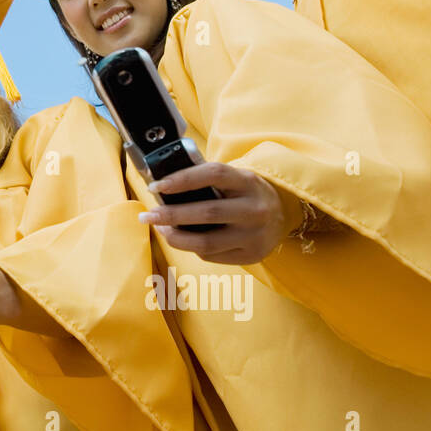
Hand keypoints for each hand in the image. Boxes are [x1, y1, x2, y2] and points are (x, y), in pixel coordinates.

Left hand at [138, 163, 290, 264]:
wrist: (283, 214)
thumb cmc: (245, 193)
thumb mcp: (235, 178)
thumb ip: (206, 179)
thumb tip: (162, 184)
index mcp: (248, 182)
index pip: (213, 175)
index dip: (182, 179)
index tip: (155, 186)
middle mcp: (255, 209)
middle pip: (206, 213)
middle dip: (170, 215)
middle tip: (147, 215)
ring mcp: (255, 235)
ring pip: (206, 242)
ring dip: (175, 237)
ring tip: (159, 228)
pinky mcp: (252, 255)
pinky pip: (211, 256)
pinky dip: (191, 248)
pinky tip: (183, 239)